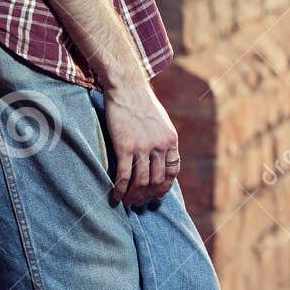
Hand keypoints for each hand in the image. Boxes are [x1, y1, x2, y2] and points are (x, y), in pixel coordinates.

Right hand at [100, 77, 180, 208]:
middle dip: (148, 195)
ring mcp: (143, 147)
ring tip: (128, 202)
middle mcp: (160, 146)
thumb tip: (160, 155)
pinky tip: (116, 196)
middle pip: (156, 179)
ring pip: (141, 182)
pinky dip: (120, 189)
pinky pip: (124, 176)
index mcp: (171, 140)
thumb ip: (162, 138)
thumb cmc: (141, 102)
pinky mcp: (125, 147)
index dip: (165, 186)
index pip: (173, 170)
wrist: (127, 87)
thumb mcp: (161, 121)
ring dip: (134, 196)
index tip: (157, 194)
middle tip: (139, 202)